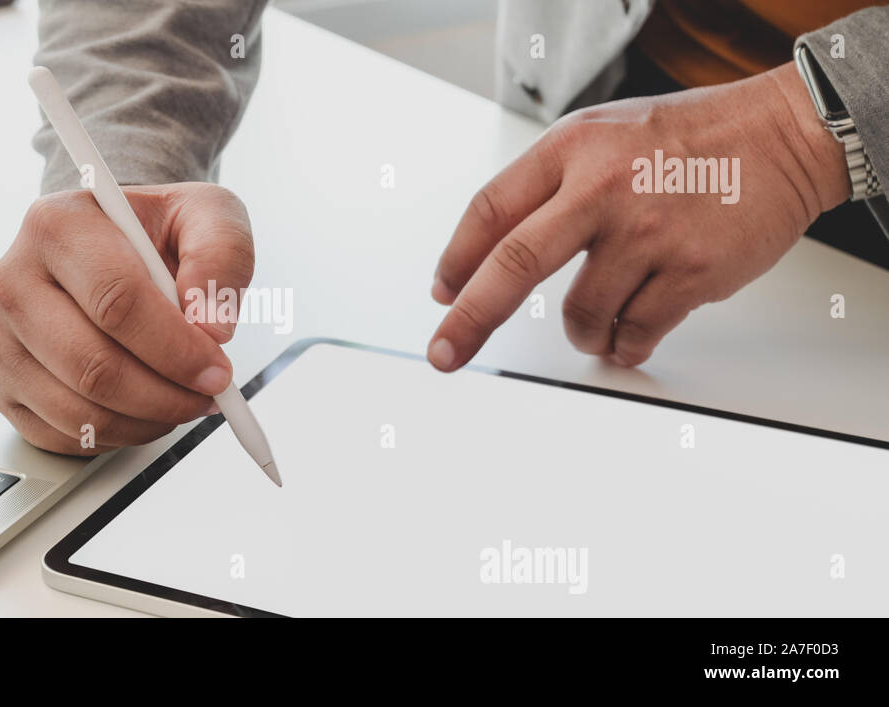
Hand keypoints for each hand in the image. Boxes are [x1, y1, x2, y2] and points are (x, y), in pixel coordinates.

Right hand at [0, 183, 254, 453]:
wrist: (115, 245)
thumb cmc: (155, 232)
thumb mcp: (207, 214)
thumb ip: (220, 254)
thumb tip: (210, 325)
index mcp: (57, 226)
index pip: (115, 301)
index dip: (175, 348)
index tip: (215, 370)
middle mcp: (14, 283)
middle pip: (92, 366)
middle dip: (165, 395)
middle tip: (206, 394)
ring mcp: (1, 340)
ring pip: (78, 411)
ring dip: (146, 421)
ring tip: (181, 400)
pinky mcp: (4, 386)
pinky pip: (63, 435)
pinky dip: (118, 436)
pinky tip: (144, 409)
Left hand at [428, 62, 849, 369]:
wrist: (785, 134)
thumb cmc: (689, 137)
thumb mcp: (602, 134)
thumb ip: (549, 185)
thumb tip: (492, 253)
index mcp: (572, 149)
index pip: (491, 211)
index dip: (458, 260)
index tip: (443, 294)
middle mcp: (602, 188)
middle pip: (514, 266)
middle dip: (470, 320)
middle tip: (446, 353)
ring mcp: (648, 231)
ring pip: (582, 315)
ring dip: (583, 334)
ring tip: (599, 322)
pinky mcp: (691, 271)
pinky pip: (636, 332)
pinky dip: (626, 345)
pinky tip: (630, 336)